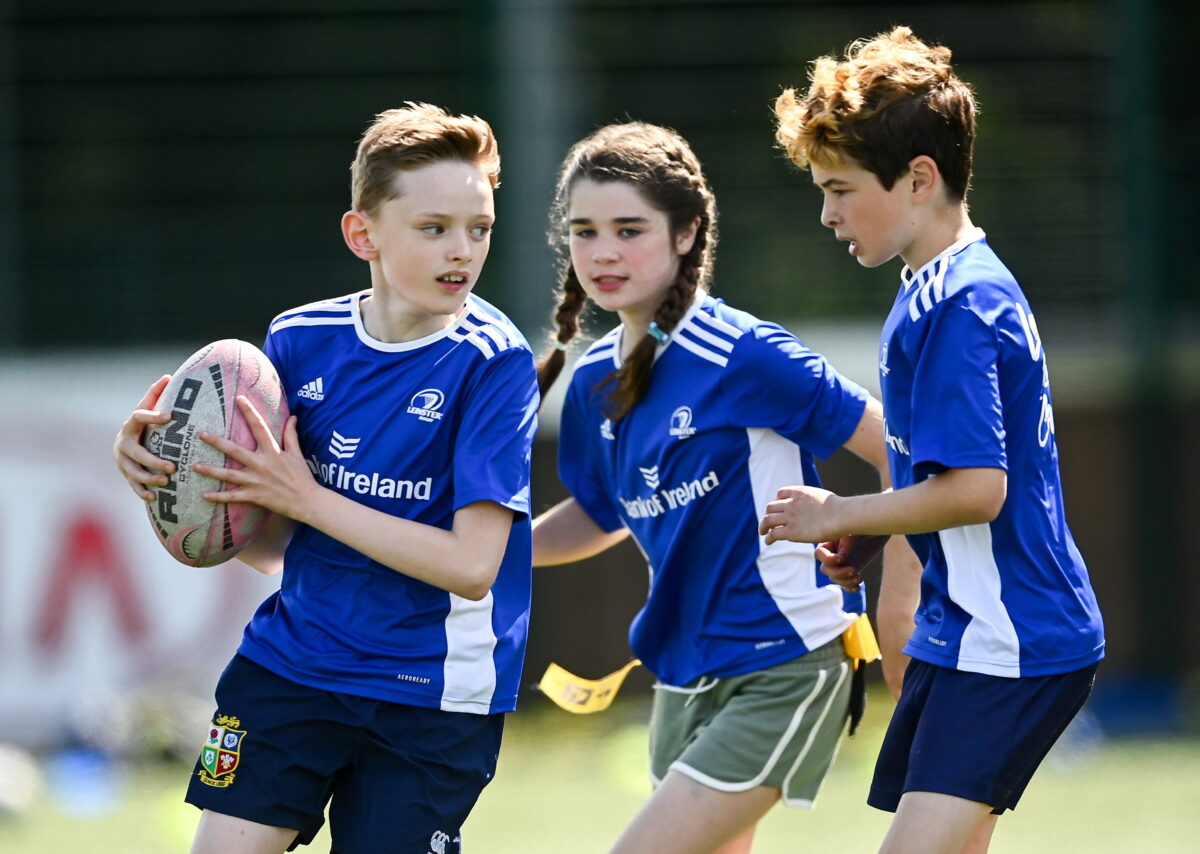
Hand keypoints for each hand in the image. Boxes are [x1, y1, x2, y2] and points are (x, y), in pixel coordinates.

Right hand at [113, 375, 173, 500]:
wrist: (126, 444)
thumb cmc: (145, 425)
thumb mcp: (148, 409)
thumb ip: (156, 395)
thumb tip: (168, 375)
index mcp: (130, 425)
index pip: (138, 416)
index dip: (153, 415)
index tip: (171, 416)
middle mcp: (123, 444)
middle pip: (136, 453)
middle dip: (153, 460)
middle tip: (173, 466)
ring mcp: (123, 462)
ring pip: (133, 472)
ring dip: (149, 478)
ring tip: (166, 481)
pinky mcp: (126, 475)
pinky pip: (133, 486)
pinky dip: (142, 491)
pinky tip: (155, 497)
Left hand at [193, 396, 317, 522]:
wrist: (307, 501)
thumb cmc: (302, 476)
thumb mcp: (297, 453)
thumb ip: (292, 435)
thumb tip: (293, 417)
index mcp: (272, 452)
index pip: (259, 427)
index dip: (249, 412)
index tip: (239, 399)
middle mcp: (261, 464)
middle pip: (235, 450)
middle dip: (217, 442)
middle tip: (201, 434)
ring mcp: (256, 481)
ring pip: (229, 474)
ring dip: (210, 470)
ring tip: (194, 465)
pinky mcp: (254, 496)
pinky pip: (233, 496)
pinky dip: (218, 497)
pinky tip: (204, 495)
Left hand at [758, 484, 838, 544]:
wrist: (840, 515)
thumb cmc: (839, 508)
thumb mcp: (822, 497)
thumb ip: (814, 501)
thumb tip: (817, 507)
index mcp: (799, 492)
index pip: (780, 493)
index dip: (778, 501)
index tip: (780, 509)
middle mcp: (791, 503)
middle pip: (771, 507)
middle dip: (769, 514)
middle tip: (768, 522)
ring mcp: (789, 517)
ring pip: (767, 520)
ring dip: (763, 526)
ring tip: (763, 532)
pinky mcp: (791, 531)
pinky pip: (773, 534)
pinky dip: (768, 538)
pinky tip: (768, 542)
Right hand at [815, 534, 888, 593]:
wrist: (879, 528)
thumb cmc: (865, 525)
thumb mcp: (855, 531)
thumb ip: (846, 543)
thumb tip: (842, 558)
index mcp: (829, 541)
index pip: (819, 554)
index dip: (828, 559)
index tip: (842, 558)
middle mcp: (833, 553)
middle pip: (826, 570)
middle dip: (838, 573)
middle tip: (854, 569)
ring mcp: (842, 563)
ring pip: (835, 579)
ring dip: (846, 581)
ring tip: (859, 577)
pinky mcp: (853, 569)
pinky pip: (845, 584)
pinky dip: (849, 588)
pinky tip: (858, 587)